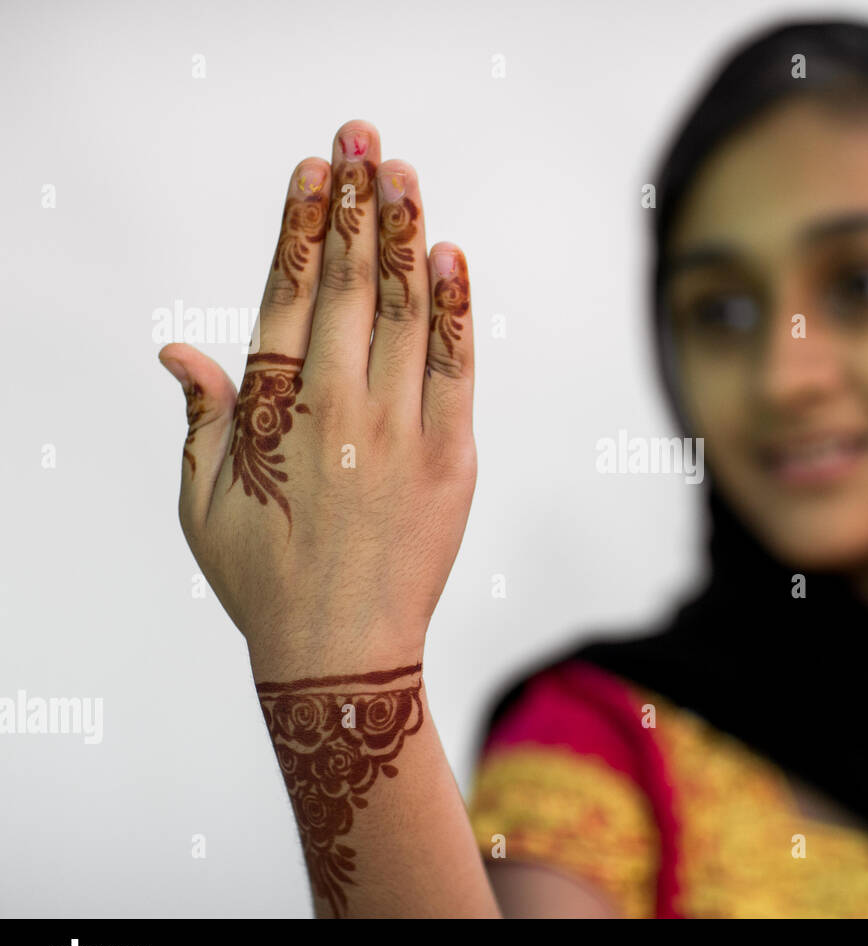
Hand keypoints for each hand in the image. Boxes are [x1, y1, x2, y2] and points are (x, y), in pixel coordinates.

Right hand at [158, 121, 475, 678]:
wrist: (342, 653)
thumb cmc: (263, 580)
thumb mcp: (203, 505)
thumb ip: (200, 422)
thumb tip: (178, 353)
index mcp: (271, 413)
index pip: (286, 297)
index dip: (302, 228)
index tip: (315, 172)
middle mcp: (335, 409)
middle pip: (347, 286)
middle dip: (356, 204)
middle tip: (364, 137)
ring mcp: (399, 431)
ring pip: (403, 314)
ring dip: (404, 235)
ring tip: (405, 174)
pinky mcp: (452, 459)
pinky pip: (456, 370)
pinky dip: (453, 311)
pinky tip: (449, 256)